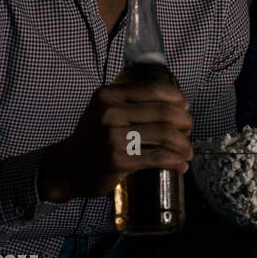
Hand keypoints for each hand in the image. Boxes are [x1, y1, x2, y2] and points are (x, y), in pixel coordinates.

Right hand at [39, 82, 192, 202]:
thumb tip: (180, 103)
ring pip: (166, 135)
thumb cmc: (95, 137)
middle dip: (185, 123)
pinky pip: (159, 157)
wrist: (68, 167)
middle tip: (188, 132)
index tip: (185, 107)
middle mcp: (109, 113)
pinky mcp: (118, 160)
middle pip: (165, 113)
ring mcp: (112, 137)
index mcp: (108, 96)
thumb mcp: (105, 110)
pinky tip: (181, 165)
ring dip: (184, 145)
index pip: (154, 89)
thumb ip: (133, 102)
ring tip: (187, 151)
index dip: (177, 98)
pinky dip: (176, 161)